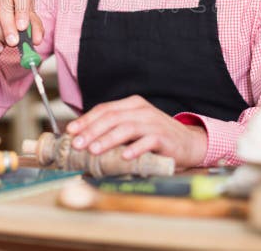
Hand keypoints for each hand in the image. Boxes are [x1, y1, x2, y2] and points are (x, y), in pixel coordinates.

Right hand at [0, 0, 43, 51]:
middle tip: (13, 43)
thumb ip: (35, 29)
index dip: (22, 11)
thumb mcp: (31, 19)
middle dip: (8, 26)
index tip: (22, 28)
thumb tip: (36, 40)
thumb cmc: (19, 11)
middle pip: (3, 4)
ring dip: (0, 35)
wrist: (1, 11)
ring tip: (8, 44)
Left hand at [65, 95, 207, 169]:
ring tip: (93, 150)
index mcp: (132, 105)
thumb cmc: (156, 138)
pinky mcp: (164, 137)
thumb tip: (84, 142)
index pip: (104, 109)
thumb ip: (114, 131)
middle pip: (111, 117)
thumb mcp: (134, 129)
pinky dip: (135, 148)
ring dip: (107, 139)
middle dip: (91, 131)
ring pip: (126, 128)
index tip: (71, 131)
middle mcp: (141, 110)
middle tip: (77, 143)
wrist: (189, 143)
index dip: (86, 119)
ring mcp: (153, 122)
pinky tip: (124, 156)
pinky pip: (147, 141)